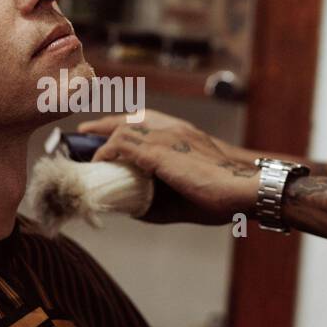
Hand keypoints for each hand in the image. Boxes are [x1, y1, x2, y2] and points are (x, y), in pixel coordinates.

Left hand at [76, 109, 259, 225]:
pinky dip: (107, 153)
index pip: (145, 119)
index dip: (123, 123)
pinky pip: (121, 146)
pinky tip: (100, 163)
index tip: (104, 131)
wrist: (242, 189)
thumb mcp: (187, 192)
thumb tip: (132, 207)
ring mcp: (165, 138)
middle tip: (84, 132)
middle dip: (104, 125)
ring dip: (101, 141)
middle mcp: (172, 129)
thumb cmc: (223, 193)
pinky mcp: (158, 153)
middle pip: (129, 119)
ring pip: (121, 130)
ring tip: (87, 153)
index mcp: (183, 133)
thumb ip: (159, 197)